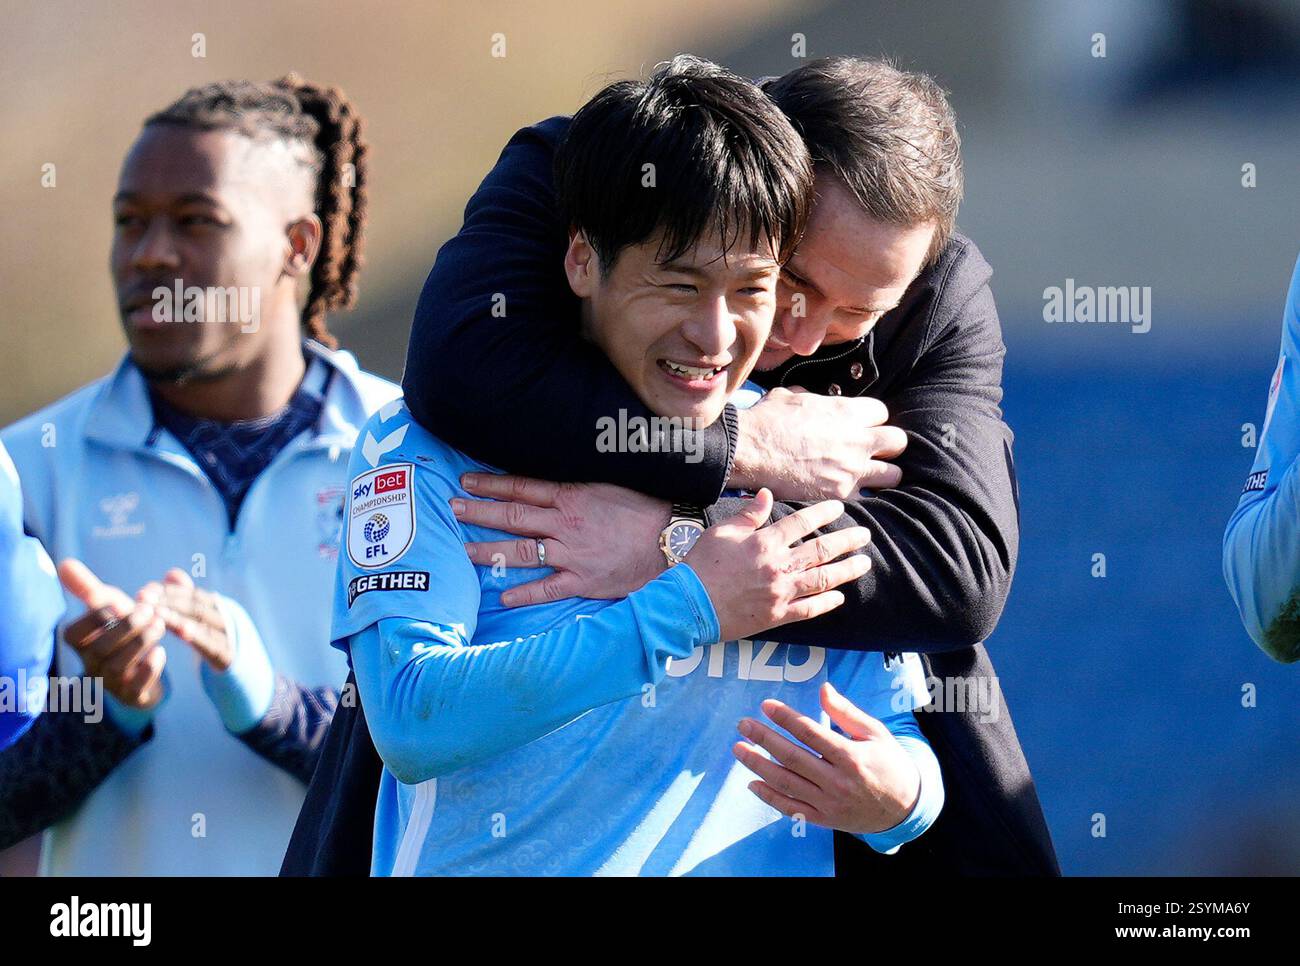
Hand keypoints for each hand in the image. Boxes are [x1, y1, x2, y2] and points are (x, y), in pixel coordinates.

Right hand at [58, 558, 166, 709]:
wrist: (145, 667)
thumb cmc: (121, 632)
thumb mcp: (108, 608)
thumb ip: (89, 588)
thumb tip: (64, 563)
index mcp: (81, 644)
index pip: (74, 634)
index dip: (95, 617)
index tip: (118, 602)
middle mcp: (90, 665)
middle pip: (101, 649)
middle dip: (126, 627)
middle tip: (150, 611)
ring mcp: (110, 683)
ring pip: (118, 667)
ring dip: (140, 643)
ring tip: (160, 624)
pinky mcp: (132, 696)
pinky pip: (135, 688)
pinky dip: (149, 669)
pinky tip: (161, 652)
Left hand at [136, 568, 231, 670]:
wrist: (249, 676)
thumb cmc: (217, 645)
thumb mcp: (203, 622)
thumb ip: (186, 598)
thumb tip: (171, 573)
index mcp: (218, 608)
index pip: (191, 595)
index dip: (167, 592)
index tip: (143, 591)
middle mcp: (225, 618)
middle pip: (195, 606)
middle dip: (167, 601)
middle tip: (142, 599)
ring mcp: (229, 636)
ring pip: (202, 622)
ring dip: (177, 617)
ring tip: (155, 613)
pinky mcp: (229, 657)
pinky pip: (212, 645)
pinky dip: (198, 637)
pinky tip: (182, 632)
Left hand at [453, 473, 670, 605]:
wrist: (672, 540)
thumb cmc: (646, 509)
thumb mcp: (611, 484)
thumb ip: (579, 484)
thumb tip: (553, 478)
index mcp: (572, 497)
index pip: (522, 487)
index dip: (491, 484)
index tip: (466, 481)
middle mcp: (565, 524)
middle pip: (513, 516)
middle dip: (479, 512)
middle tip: (451, 508)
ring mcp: (572, 554)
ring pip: (522, 552)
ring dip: (489, 550)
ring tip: (463, 550)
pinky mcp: (583, 581)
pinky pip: (547, 588)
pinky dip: (524, 593)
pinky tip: (503, 596)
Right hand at [684, 489, 870, 640]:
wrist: (688, 606)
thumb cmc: (701, 565)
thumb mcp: (722, 532)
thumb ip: (749, 514)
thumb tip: (768, 495)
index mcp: (764, 543)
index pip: (802, 523)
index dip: (824, 513)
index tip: (841, 507)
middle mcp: (777, 566)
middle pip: (821, 551)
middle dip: (847, 541)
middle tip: (865, 535)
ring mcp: (780, 593)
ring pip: (823, 580)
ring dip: (846, 571)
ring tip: (863, 563)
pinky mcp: (776, 616)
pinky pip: (809, 609)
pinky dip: (827, 603)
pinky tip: (840, 597)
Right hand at [730, 387, 906, 498]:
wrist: (750, 452)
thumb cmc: (765, 421)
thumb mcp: (789, 397)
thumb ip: (809, 398)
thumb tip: (808, 397)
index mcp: (846, 411)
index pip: (883, 413)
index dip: (873, 421)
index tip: (863, 428)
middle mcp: (856, 440)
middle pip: (898, 442)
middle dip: (889, 447)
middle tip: (874, 453)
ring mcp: (851, 469)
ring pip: (894, 475)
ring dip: (884, 476)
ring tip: (870, 478)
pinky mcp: (841, 494)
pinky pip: (869, 499)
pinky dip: (863, 498)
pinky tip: (853, 497)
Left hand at [732, 682, 920, 835]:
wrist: (906, 807)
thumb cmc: (889, 763)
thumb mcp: (875, 733)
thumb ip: (846, 712)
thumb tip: (823, 689)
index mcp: (852, 756)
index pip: (811, 733)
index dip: (786, 718)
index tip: (766, 705)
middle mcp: (838, 782)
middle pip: (793, 758)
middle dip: (765, 740)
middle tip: (743, 725)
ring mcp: (829, 804)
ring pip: (787, 783)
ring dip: (759, 766)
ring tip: (739, 749)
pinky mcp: (824, 819)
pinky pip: (791, 809)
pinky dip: (770, 798)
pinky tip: (752, 783)